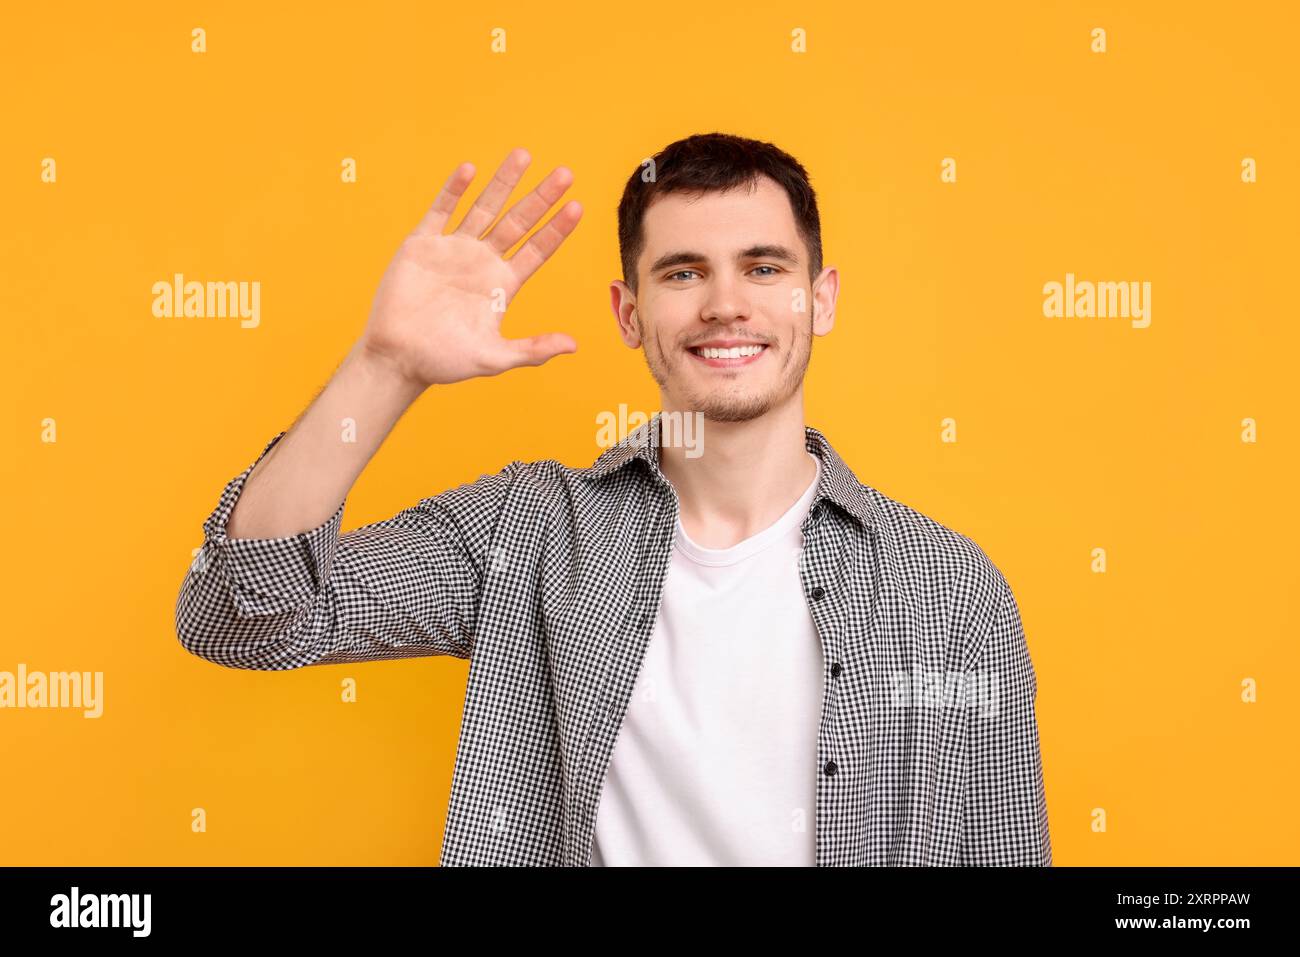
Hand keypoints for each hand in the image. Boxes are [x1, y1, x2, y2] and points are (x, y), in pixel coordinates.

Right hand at [359, 147, 582, 387]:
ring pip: (483, 207)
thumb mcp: (495, 358)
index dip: (556, 229)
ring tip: (523, 156)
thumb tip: (573, 346)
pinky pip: (440, 211)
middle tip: (565, 173)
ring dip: (502, 182)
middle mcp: (482, 261)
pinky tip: (469, 169)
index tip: (577, 207)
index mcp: (502, 284)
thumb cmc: (445, 362)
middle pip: (517, 222)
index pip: (537, 249)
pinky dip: (453, 191)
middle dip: (540, 197)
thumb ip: (533, 350)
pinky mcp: (421, 245)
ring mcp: (452, 249)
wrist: (398, 358)